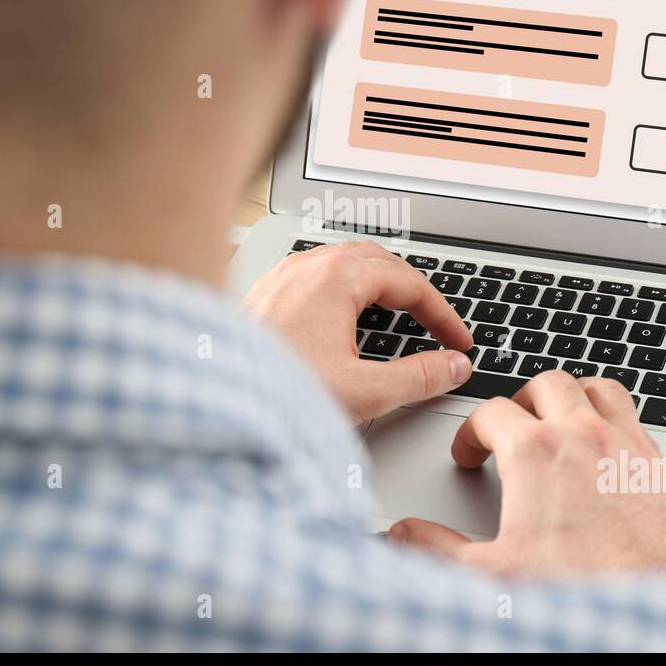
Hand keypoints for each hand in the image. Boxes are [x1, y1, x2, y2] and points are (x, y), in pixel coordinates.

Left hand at [241, 240, 473, 420]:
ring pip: (344, 265)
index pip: (409, 283)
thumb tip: (453, 367)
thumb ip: (418, 377)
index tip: (458, 343)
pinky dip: (344, 292)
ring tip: (398, 315)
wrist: (207, 403)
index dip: (442, 315)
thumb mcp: (362, 391)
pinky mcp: (264, 295)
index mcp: (336, 278)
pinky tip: (343, 320)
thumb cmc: (271, 393)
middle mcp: (306, 266)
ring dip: (378, 286)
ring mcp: (281, 276)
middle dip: (413, 292)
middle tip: (434, 323)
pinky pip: (314, 277)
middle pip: (379, 262)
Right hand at [388, 371, 665, 574]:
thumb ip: (438, 548)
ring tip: (559, 418)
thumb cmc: (580, 591)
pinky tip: (605, 447)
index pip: (491, 413)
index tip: (470, 455)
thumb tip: (405, 535)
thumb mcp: (492, 574)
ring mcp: (625, 446)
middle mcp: (583, 437)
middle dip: (521, 401)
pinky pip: (634, 417)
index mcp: (535, 453)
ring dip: (573, 396)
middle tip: (511, 428)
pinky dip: (613, 419)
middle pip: (546, 385)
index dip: (471, 433)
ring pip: (596, 388)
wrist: (648, 616)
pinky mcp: (658, 465)